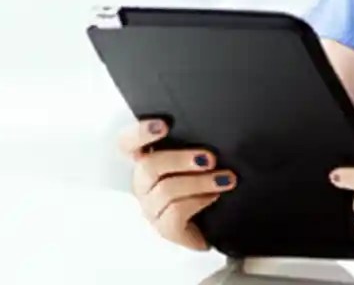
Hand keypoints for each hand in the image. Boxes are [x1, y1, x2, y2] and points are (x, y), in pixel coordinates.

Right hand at [118, 118, 236, 250]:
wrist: (218, 222)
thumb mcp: (197, 160)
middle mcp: (143, 185)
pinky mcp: (165, 229)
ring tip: (226, 178)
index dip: (139, 133)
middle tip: (209, 158)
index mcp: (147, 162)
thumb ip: (192, 144)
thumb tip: (209, 127)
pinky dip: (199, 201)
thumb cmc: (205, 184)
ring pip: (166, 190)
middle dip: (180, 159)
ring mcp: (152, 208)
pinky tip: (216, 196)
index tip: (164, 125)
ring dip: (200, 182)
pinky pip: (176, 213)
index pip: (127, 144)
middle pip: (147, 167)